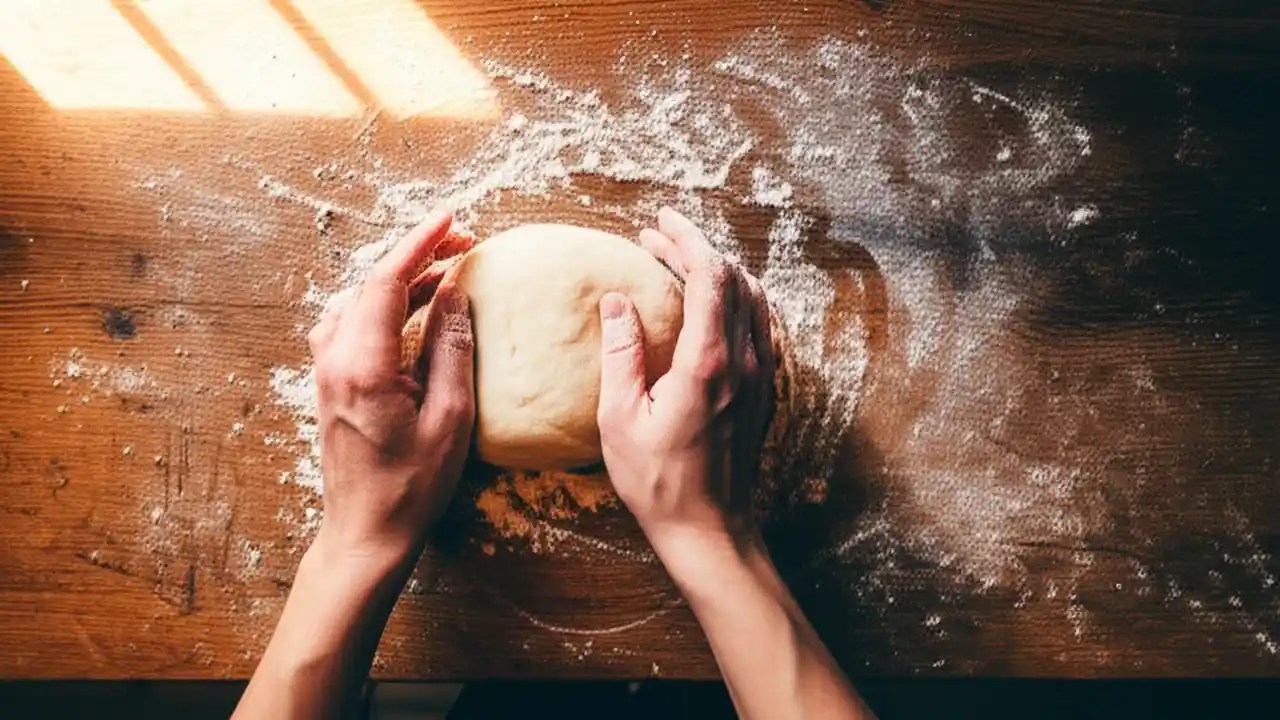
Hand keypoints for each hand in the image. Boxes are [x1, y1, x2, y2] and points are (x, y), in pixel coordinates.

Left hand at [307, 212, 475, 566]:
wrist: (365, 533)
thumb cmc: (412, 486)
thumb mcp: (450, 417)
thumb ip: (450, 348)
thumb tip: (454, 293)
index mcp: (363, 365)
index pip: (387, 281)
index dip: (420, 242)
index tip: (451, 219)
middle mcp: (334, 359)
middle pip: (372, 284)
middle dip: (417, 256)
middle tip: (463, 244)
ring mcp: (325, 370)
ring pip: (360, 301)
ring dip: (401, 280)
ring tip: (445, 273)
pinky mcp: (328, 382)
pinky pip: (352, 324)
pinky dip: (384, 305)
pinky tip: (412, 309)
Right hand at [596, 207, 773, 554]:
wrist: (710, 530)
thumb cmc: (659, 482)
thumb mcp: (621, 419)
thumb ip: (621, 354)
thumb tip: (617, 301)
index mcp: (707, 363)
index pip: (709, 275)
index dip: (685, 239)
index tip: (659, 222)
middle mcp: (743, 362)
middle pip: (731, 278)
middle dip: (694, 248)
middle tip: (656, 238)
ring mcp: (760, 376)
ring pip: (751, 298)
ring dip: (717, 270)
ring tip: (680, 262)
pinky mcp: (763, 391)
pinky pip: (759, 325)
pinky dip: (736, 298)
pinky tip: (714, 302)